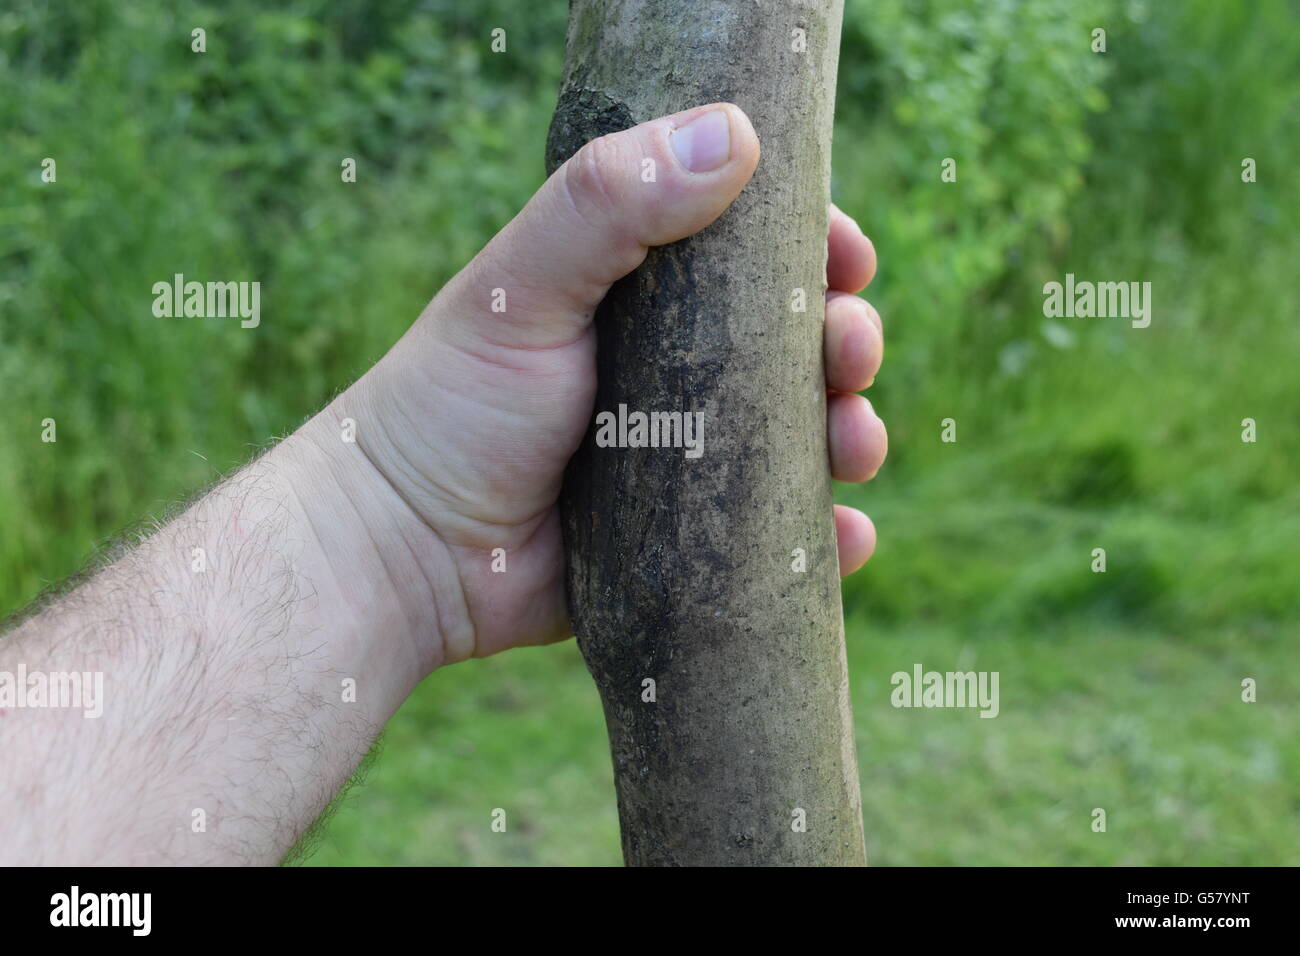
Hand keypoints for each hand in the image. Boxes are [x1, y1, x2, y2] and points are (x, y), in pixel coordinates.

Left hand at [309, 104, 886, 666]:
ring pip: (801, 439)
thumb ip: (611, 202)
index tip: (850, 256)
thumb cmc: (450, 404)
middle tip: (851, 353)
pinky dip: (825, 537)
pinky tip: (847, 536)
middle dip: (845, 343)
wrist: (402, 550)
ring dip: (851, 435)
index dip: (814, 250)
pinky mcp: (689, 541)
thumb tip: (736, 134)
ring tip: (855, 449)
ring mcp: (685, 459)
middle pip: (794, 346)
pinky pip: (777, 534)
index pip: (752, 256)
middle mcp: (674, 374)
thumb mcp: (523, 283)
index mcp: (642, 302)